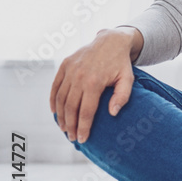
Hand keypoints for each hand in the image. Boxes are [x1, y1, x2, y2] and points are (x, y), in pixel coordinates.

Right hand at [48, 29, 138, 143]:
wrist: (111, 41)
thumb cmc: (121, 64)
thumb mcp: (128, 79)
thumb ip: (122, 97)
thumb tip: (113, 114)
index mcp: (94, 82)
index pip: (85, 111)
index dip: (83, 127)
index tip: (82, 139)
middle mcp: (79, 77)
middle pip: (70, 108)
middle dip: (70, 125)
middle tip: (72, 138)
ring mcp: (69, 70)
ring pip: (60, 99)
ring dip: (60, 116)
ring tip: (64, 128)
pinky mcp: (64, 65)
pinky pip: (55, 86)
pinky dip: (53, 100)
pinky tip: (55, 112)